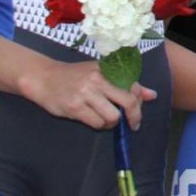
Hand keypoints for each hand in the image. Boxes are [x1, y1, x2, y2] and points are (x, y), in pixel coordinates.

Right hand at [20, 57, 155, 130]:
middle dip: (134, 117)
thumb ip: (126, 84)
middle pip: (128, 102)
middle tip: (133, 125)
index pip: (134, 87)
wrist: (44, 78)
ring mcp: (86, 93)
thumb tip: (152, 95)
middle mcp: (98, 79)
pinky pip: (96, 123)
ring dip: (113, 123)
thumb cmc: (76, 76)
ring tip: (106, 120)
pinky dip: (99, 125)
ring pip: (113, 116)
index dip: (139, 103)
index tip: (136, 112)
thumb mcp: (101, 74)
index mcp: (107, 69)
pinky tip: (94, 120)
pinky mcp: (74, 106)